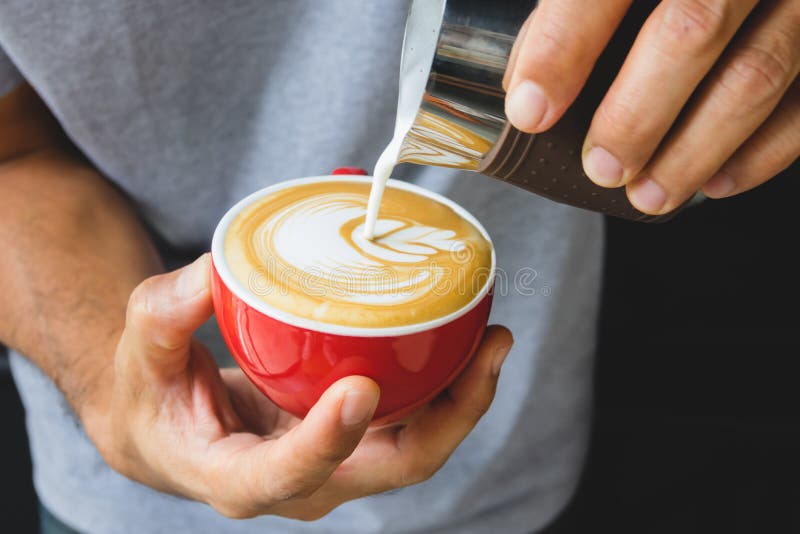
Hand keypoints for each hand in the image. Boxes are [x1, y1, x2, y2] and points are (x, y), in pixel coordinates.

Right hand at [105, 254, 512, 519]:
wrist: (170, 427)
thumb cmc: (153, 395)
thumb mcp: (141, 351)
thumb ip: (164, 314)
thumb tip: (217, 269)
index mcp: (238, 477)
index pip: (288, 475)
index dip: (327, 441)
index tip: (361, 388)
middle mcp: (302, 482)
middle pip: (389, 469)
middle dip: (447, 418)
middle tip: (486, 350)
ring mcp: (336, 463)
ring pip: (414, 448)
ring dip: (461, 400)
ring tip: (493, 338)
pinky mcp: (352, 438)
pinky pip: (409, 421)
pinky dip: (443, 386)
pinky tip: (464, 339)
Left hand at [504, 0, 799, 213]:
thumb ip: (577, 6)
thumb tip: (530, 78)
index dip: (564, 45)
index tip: (531, 108)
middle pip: (691, 28)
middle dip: (637, 114)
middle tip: (602, 167)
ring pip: (757, 72)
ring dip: (696, 150)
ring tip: (649, 194)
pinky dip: (763, 152)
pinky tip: (718, 181)